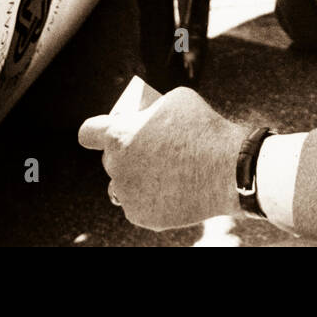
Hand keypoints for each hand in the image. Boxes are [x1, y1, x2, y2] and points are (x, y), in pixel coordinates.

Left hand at [78, 87, 249, 230]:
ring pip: (122, 185)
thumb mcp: (175, 100)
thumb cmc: (204, 129)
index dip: (96, 132)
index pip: (87, 134)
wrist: (229, 169)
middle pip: (110, 159)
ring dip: (134, 179)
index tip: (105, 133)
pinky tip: (172, 189)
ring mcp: (128, 194)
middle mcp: (116, 167)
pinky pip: (139, 205)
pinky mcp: (142, 216)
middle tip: (151, 150)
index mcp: (118, 135)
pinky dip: (152, 199)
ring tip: (161, 172)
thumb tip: (148, 116)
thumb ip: (151, 109)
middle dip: (126, 154)